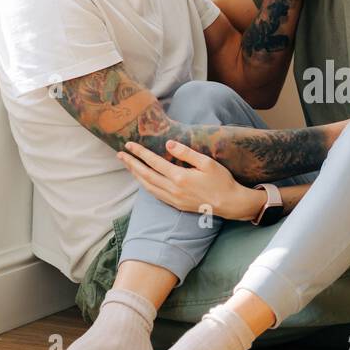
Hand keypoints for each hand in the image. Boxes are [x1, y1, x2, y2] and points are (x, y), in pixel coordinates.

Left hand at [117, 140, 261, 220]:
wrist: (229, 203)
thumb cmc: (221, 181)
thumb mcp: (207, 163)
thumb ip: (186, 153)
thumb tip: (169, 144)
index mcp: (180, 177)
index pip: (154, 162)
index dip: (140, 153)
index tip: (129, 145)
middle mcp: (173, 189)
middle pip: (146, 175)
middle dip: (131, 164)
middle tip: (120, 155)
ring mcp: (173, 199)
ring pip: (148, 186)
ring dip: (136, 175)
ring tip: (128, 165)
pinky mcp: (176, 205)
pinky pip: (155, 194)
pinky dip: (145, 186)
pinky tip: (143, 180)